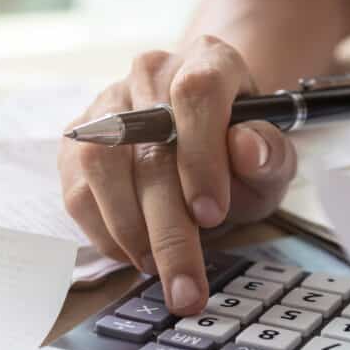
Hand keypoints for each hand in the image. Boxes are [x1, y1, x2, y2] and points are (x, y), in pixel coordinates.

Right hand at [58, 36, 297, 314]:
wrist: (204, 139)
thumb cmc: (240, 152)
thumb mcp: (272, 160)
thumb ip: (270, 155)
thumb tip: (248, 148)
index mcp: (208, 61)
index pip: (196, 95)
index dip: (201, 157)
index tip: (210, 215)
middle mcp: (152, 73)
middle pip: (149, 148)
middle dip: (169, 230)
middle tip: (185, 287)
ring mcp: (109, 104)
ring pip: (102, 167)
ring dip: (130, 231)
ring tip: (158, 269)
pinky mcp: (78, 140)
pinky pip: (78, 190)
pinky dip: (104, 233)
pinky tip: (134, 253)